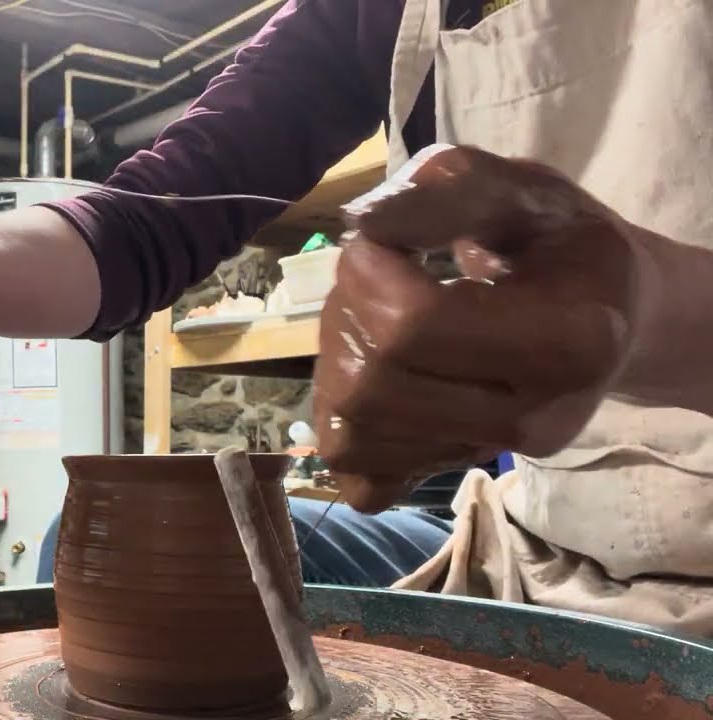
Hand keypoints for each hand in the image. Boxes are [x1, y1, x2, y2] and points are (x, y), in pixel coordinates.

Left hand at [313, 145, 642, 511]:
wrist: (604, 310)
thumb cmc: (559, 241)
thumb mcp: (520, 190)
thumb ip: (448, 192)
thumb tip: (361, 222)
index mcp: (569, 339)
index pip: (411, 325)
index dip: (366, 273)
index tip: (376, 240)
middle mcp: (534, 417)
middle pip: (371, 385)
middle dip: (345, 316)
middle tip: (373, 276)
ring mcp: (489, 456)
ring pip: (352, 435)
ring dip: (336, 364)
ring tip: (373, 321)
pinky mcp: (451, 476)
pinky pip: (361, 482)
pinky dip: (346, 430)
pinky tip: (376, 377)